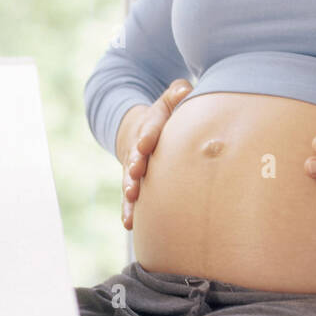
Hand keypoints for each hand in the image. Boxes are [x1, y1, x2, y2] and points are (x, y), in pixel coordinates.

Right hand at [117, 79, 191, 228]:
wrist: (141, 135)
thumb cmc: (165, 117)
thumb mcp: (171, 99)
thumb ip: (178, 93)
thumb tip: (186, 90)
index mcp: (150, 126)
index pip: (150, 130)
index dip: (148, 136)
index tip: (146, 144)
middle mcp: (138, 149)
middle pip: (135, 157)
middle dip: (135, 164)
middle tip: (135, 172)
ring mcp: (134, 169)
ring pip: (130, 180)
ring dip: (130, 189)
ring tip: (131, 198)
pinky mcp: (134, 185)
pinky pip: (130, 200)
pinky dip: (129, 211)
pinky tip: (130, 224)